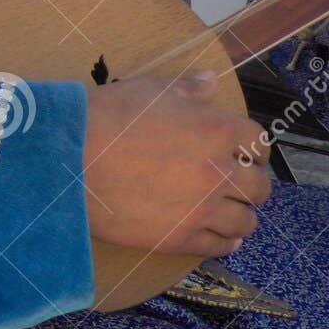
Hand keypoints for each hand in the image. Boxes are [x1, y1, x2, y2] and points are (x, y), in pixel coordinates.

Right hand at [83, 71, 270, 257]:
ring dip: (242, 216)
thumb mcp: (152, 90)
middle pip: (259, 187)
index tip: (251, 155)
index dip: (257, 150)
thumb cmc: (108, 119)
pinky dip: (225, 243)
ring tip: (234, 213)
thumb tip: (210, 81)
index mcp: (217, 130)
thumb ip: (189, 90)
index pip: (259, 143)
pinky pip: (217, 246)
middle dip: (253, 185)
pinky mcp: (180, 238)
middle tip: (242, 185)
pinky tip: (224, 239)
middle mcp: (218, 172)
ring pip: (244, 222)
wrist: (69, 162)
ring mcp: (201, 209)